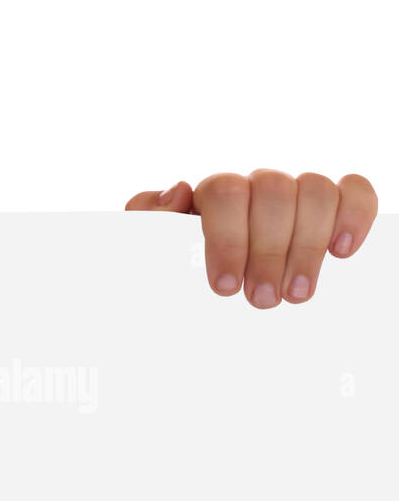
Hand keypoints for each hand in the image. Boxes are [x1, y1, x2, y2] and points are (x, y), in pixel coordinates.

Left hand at [125, 169, 376, 307]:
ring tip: (295, 294)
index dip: (228, 238)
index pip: (225, 192)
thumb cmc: (172, 278)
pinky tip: (341, 252)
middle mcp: (254, 189)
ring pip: (313, 189)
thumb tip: (180, 191)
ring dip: (308, 245)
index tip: (223, 287)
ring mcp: (293, 198)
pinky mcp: (331, 212)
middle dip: (269, 250)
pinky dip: (354, 214)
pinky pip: (352, 191)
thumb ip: (147, 219)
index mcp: (209, 195)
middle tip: (260, 300)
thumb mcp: (145, 252)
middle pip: (273, 190)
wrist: (193, 312)